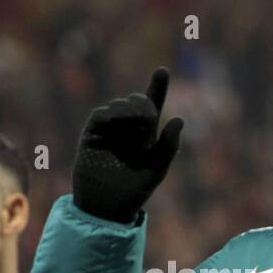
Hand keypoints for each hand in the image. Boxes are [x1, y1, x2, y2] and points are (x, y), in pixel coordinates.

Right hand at [72, 67, 183, 222]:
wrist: (107, 202)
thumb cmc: (136, 188)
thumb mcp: (158, 168)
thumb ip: (170, 145)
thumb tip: (179, 118)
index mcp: (148, 133)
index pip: (153, 105)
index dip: (158, 86)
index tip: (163, 70)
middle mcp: (129, 127)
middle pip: (138, 101)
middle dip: (144, 107)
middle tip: (147, 121)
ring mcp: (110, 128)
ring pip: (120, 105)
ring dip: (129, 113)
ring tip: (133, 135)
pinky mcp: (93, 131)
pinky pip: (102, 114)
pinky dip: (111, 116)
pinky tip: (115, 122)